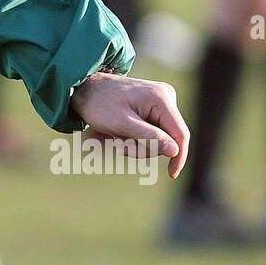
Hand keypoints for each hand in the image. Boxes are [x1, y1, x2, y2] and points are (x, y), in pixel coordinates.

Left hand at [67, 72, 189, 179]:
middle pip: (169, 137)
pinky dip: (138, 138)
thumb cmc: (99, 105)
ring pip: (160, 137)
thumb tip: (175, 150)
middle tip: (119, 146)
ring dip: (139, 144)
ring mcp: (161, 100)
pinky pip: (154, 131)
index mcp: (161, 98)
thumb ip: (149, 137)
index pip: (180, 134)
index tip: (172, 174)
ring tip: (117, 138)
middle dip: (145, 148)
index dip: (178, 156)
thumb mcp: (122, 124)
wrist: (85, 89)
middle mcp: (166, 96)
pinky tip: (121, 133)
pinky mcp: (155, 107)